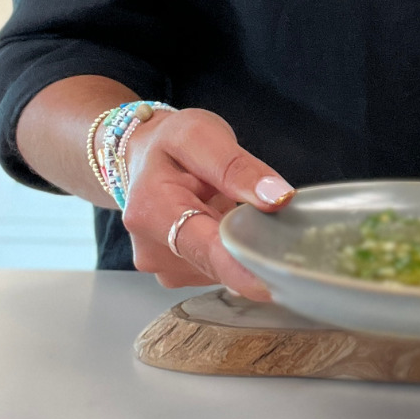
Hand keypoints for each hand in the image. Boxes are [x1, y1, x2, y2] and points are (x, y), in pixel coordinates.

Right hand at [120, 106, 294, 300]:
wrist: (143, 152)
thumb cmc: (170, 141)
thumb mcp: (201, 135)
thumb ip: (237, 167)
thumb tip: (276, 197)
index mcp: (152, 211)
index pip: (204, 251)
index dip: (242, 270)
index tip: (275, 283)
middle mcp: (152, 249)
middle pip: (217, 264)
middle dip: (252, 250)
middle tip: (275, 220)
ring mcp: (163, 266)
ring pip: (221, 268)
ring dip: (239, 246)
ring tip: (234, 209)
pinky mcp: (176, 272)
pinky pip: (216, 268)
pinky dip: (230, 250)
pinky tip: (226, 224)